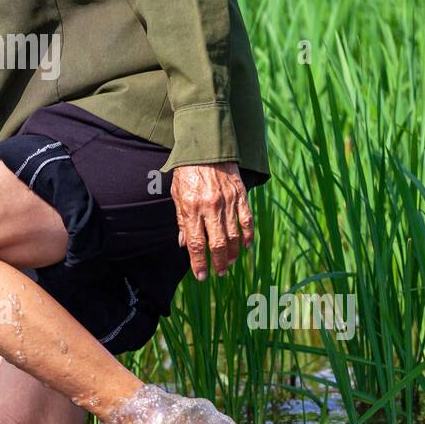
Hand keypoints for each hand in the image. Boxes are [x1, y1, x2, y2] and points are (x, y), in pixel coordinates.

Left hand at [170, 161, 253, 280]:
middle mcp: (210, 207)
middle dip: (218, 263)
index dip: (199, 263)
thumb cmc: (187, 172)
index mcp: (191, 208)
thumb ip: (181, 221)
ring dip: (232, 253)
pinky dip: (247, 236)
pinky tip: (245, 247)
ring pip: (233, 236)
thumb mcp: (177, 194)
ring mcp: (228, 201)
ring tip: (229, 264)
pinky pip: (246, 220)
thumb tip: (184, 246)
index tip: (201, 276)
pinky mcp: (240, 195)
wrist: (206, 147)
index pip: (196, 243)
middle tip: (218, 273)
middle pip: (217, 244)